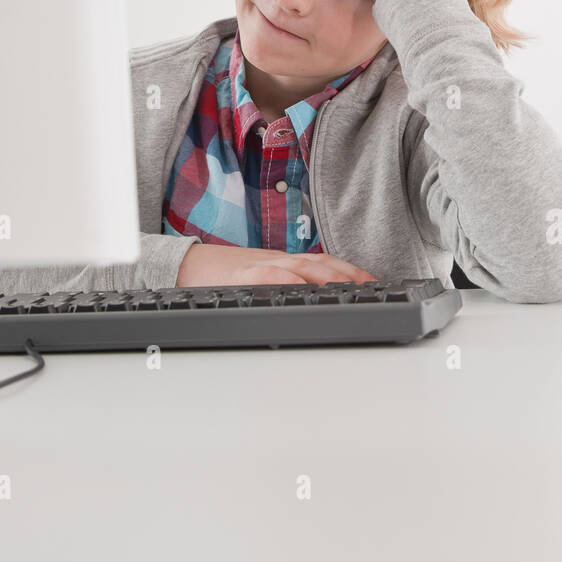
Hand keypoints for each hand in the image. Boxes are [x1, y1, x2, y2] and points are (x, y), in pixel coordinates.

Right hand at [176, 241, 376, 286]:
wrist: (188, 265)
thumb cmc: (224, 275)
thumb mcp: (260, 277)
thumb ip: (285, 284)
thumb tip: (313, 301)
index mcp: (283, 262)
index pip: (324, 262)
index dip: (350, 270)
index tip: (373, 282)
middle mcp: (278, 261)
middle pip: (321, 263)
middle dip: (349, 275)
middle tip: (372, 288)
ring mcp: (263, 267)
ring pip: (303, 267)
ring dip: (330, 277)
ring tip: (351, 288)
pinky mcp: (245, 277)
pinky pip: (272, 277)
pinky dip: (291, 282)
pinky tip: (306, 290)